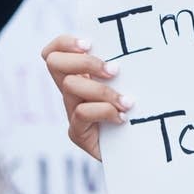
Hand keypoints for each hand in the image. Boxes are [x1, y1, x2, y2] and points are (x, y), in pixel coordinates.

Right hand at [42, 35, 132, 161]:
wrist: (139, 151)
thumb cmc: (138, 112)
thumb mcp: (130, 83)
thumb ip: (124, 67)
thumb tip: (137, 46)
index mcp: (80, 75)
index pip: (55, 52)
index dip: (65, 43)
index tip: (90, 44)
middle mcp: (71, 92)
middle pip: (54, 62)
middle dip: (84, 62)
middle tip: (113, 70)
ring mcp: (71, 112)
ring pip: (71, 85)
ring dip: (102, 90)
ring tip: (126, 101)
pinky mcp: (77, 133)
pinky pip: (82, 113)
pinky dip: (105, 111)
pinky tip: (122, 117)